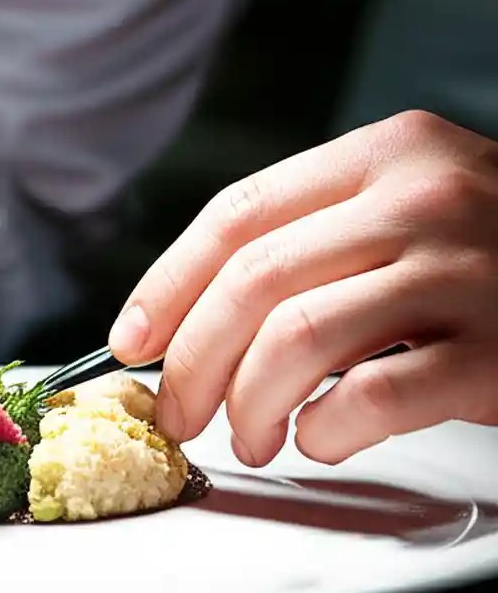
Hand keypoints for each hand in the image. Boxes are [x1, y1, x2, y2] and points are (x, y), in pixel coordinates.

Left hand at [110, 110, 497, 465]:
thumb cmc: (497, 254)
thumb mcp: (412, 208)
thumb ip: (316, 239)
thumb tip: (184, 321)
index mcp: (385, 154)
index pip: (238, 214)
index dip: (166, 283)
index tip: (131, 339)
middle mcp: (423, 198)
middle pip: (253, 280)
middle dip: (192, 360)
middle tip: (177, 412)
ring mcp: (467, 271)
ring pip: (296, 338)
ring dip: (246, 404)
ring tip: (246, 436)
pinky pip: (373, 397)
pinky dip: (324, 430)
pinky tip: (321, 438)